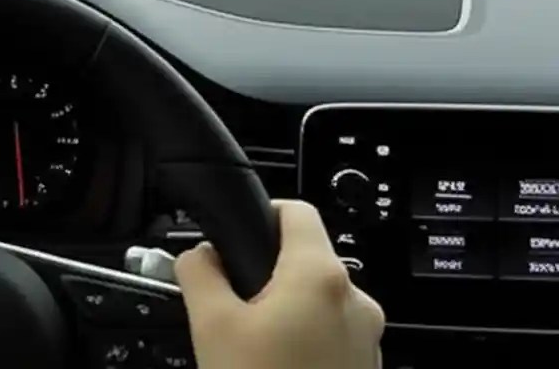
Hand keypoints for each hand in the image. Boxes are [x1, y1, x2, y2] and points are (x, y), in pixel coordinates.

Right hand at [176, 200, 383, 368]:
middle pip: (305, 260)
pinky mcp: (366, 368)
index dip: (263, 214)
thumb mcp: (211, 325)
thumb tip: (198, 255)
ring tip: (250, 348)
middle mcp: (355, 300)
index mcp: (319, 275)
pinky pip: (330, 336)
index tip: (238, 235)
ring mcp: (367, 338)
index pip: (297, 211)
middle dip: (265, 276)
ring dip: (284, 313)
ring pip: (317, 302)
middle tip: (230, 306)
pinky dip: (302, 342)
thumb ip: (199, 273)